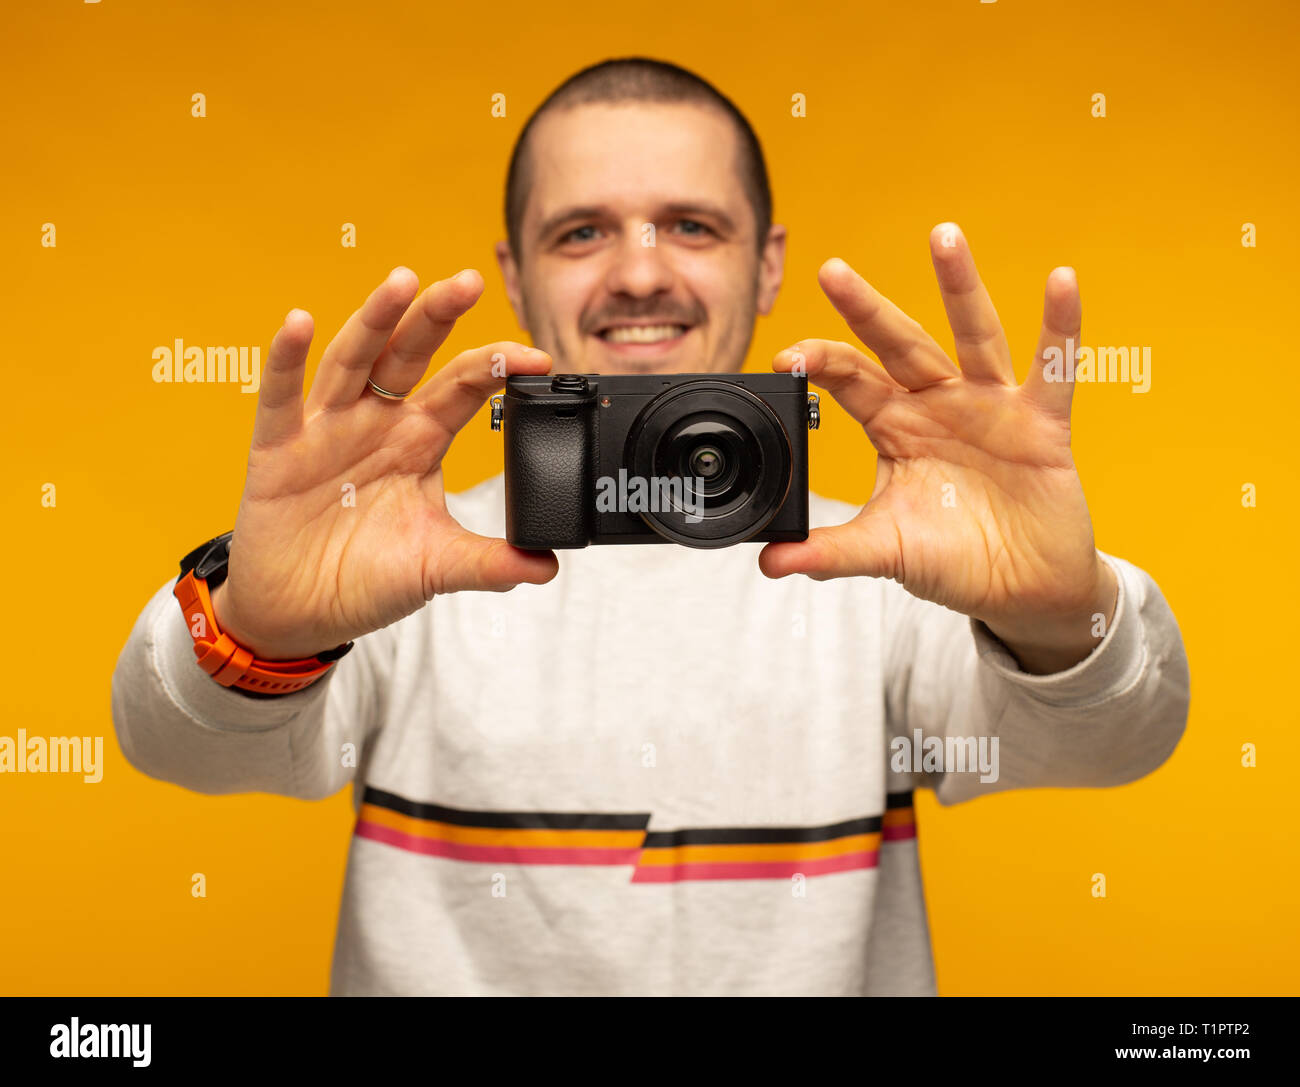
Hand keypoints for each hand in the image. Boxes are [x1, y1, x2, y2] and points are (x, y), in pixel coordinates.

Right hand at [208, 267, 558, 659]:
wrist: (298, 613)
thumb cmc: (365, 577)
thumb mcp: (435, 567)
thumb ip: (490, 562)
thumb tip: (548, 567)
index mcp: (419, 440)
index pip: (462, 387)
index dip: (496, 367)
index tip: (538, 359)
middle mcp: (376, 422)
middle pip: (409, 354)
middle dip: (438, 316)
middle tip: (469, 282)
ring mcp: (327, 429)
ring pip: (352, 360)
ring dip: (375, 319)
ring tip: (401, 282)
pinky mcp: (278, 448)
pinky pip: (281, 397)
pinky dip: (288, 359)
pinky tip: (300, 322)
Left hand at [762, 224, 1116, 673]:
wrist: (1022, 589)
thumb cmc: (953, 560)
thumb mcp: (886, 552)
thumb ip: (831, 553)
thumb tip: (769, 565)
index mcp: (895, 427)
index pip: (850, 381)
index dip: (821, 364)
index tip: (787, 358)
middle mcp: (938, 404)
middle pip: (899, 344)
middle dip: (866, 308)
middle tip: (831, 270)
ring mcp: (991, 407)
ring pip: (973, 335)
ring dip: (959, 286)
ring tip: (943, 236)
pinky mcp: (1042, 423)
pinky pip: (1053, 368)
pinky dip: (1060, 327)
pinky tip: (1062, 281)